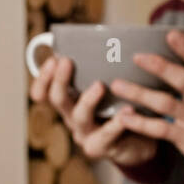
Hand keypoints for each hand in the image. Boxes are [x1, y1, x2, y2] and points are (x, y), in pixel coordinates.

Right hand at [30, 53, 157, 167]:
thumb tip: (109, 36)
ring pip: (79, 117)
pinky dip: (117, 122)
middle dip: (59, 80)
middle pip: (57, 100)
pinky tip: (128, 110)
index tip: (53, 60)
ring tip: (100, 86)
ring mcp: (85, 134)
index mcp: (69, 103)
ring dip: (88, 100)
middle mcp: (72, 118)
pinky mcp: (102, 147)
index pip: (43, 93)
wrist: (141, 141)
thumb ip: (103, 69)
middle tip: (67, 62)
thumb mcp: (109, 88)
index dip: (42, 78)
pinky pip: (106, 135)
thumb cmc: (122, 108)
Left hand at [109, 29, 183, 183]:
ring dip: (139, 92)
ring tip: (118, 85)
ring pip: (165, 103)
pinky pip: (160, 129)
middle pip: (183, 79)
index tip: (171, 34)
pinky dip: (140, 122)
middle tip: (136, 57)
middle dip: (158, 65)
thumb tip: (179, 74)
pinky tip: (124, 117)